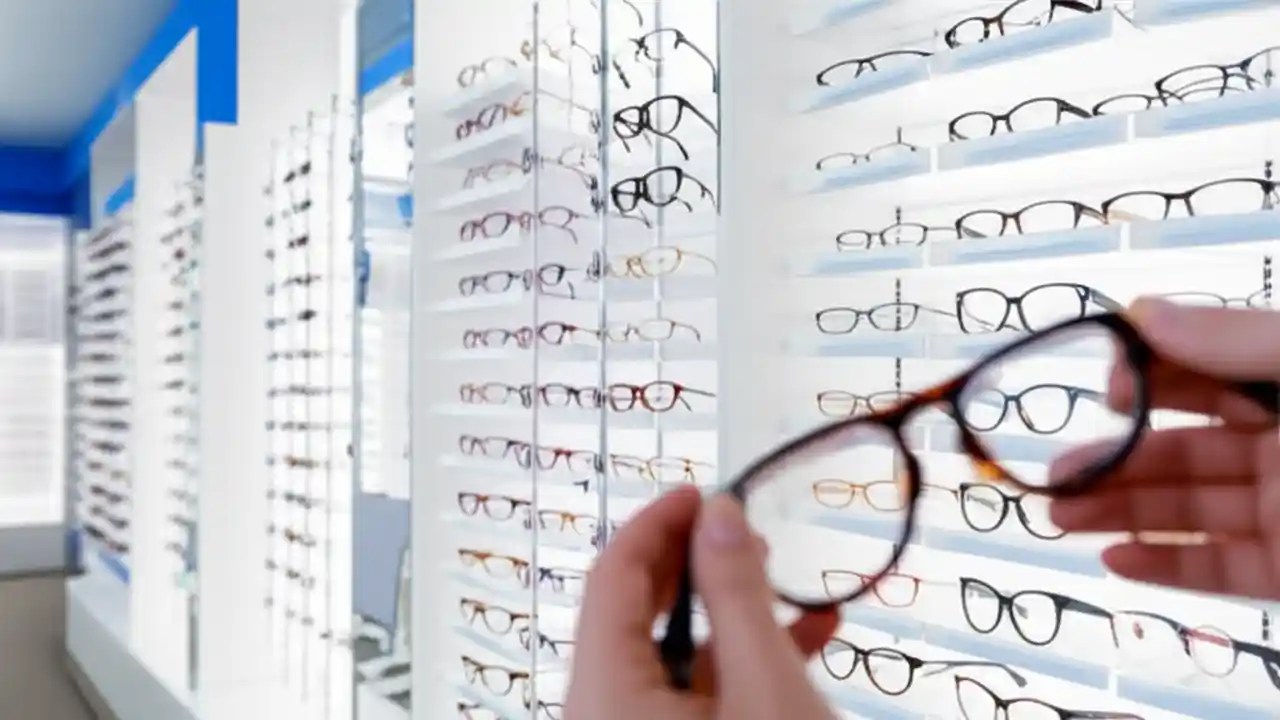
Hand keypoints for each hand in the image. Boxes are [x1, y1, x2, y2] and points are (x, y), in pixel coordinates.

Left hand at [565, 488, 837, 719]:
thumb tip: (718, 511)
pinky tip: (807, 637)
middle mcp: (602, 715)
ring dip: (728, 614)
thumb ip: (737, 595)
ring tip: (782, 581)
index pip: (611, 578)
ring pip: (670, 655)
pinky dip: (738, 665)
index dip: (657, 524)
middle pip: (634, 613)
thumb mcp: (767, 685)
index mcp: (603, 695)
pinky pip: (689, 695)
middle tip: (746, 531)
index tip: (706, 491)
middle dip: (695, 564)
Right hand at [1049, 297, 1279, 599]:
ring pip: (1191, 510)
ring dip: (1120, 512)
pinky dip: (1166, 568)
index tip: (1106, 398)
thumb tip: (1141, 312)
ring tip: (1059, 517)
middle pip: (1185, 450)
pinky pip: (1222, 571)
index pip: (1206, 376)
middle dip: (1115, 459)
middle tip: (1055, 475)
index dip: (1149, 380)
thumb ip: (1234, 340)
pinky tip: (1114, 560)